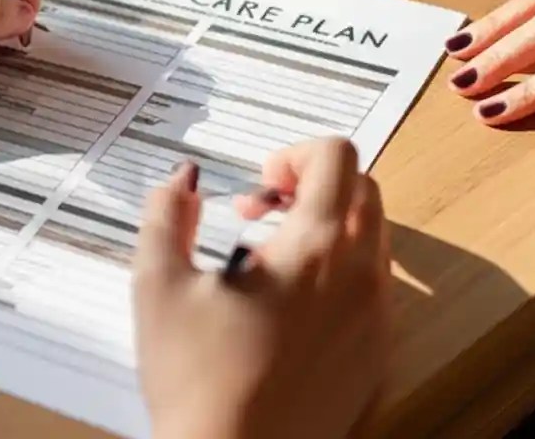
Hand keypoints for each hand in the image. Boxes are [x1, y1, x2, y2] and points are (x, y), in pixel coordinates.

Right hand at [133, 139, 391, 438]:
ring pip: (372, 240)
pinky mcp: (376, 358)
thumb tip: (183, 179)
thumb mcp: (158, 286)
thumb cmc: (196, 382)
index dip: (294, 153)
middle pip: (364, 191)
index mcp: (315, 249)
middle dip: (312, 187)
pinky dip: (339, 277)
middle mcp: (359, 278)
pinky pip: (373, 291)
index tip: (259, 186)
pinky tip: (288, 310)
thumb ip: (167, 214)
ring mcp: (375, 321)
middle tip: (261, 215)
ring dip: (328, 229)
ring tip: (269, 263)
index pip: (337, 157)